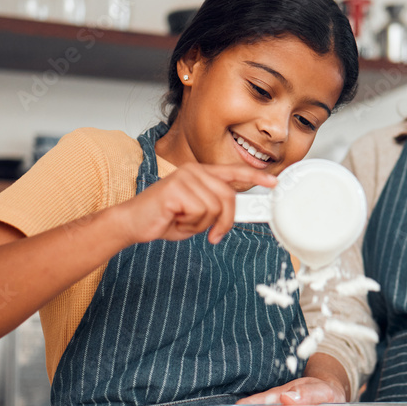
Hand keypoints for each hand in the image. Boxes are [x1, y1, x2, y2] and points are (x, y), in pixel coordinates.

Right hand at [117, 162, 276, 244]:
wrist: (133, 223)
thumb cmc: (164, 219)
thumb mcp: (197, 214)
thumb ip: (216, 209)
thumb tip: (235, 213)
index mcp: (200, 174)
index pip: (232, 172)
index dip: (255, 176)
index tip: (273, 182)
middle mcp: (194, 171)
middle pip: (228, 197)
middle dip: (225, 221)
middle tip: (214, 235)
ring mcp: (185, 178)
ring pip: (215, 207)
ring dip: (201, 224)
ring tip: (183, 221)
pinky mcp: (176, 189)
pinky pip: (200, 211)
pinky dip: (191, 224)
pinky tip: (175, 219)